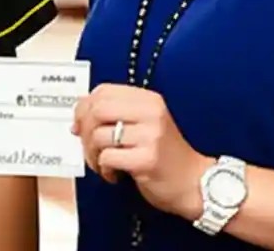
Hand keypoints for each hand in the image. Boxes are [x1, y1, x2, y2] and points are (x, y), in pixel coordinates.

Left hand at [71, 83, 209, 219]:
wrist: (195, 182)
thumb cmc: (165, 155)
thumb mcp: (145, 124)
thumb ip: (116, 114)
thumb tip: (78, 118)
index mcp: (149, 99)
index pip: (103, 91)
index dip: (83, 107)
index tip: (79, 123)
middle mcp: (150, 113)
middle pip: (97, 110)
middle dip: (84, 130)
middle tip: (88, 146)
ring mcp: (150, 136)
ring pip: (98, 136)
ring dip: (92, 154)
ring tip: (102, 164)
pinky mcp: (146, 159)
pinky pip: (107, 157)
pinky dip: (103, 169)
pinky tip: (114, 174)